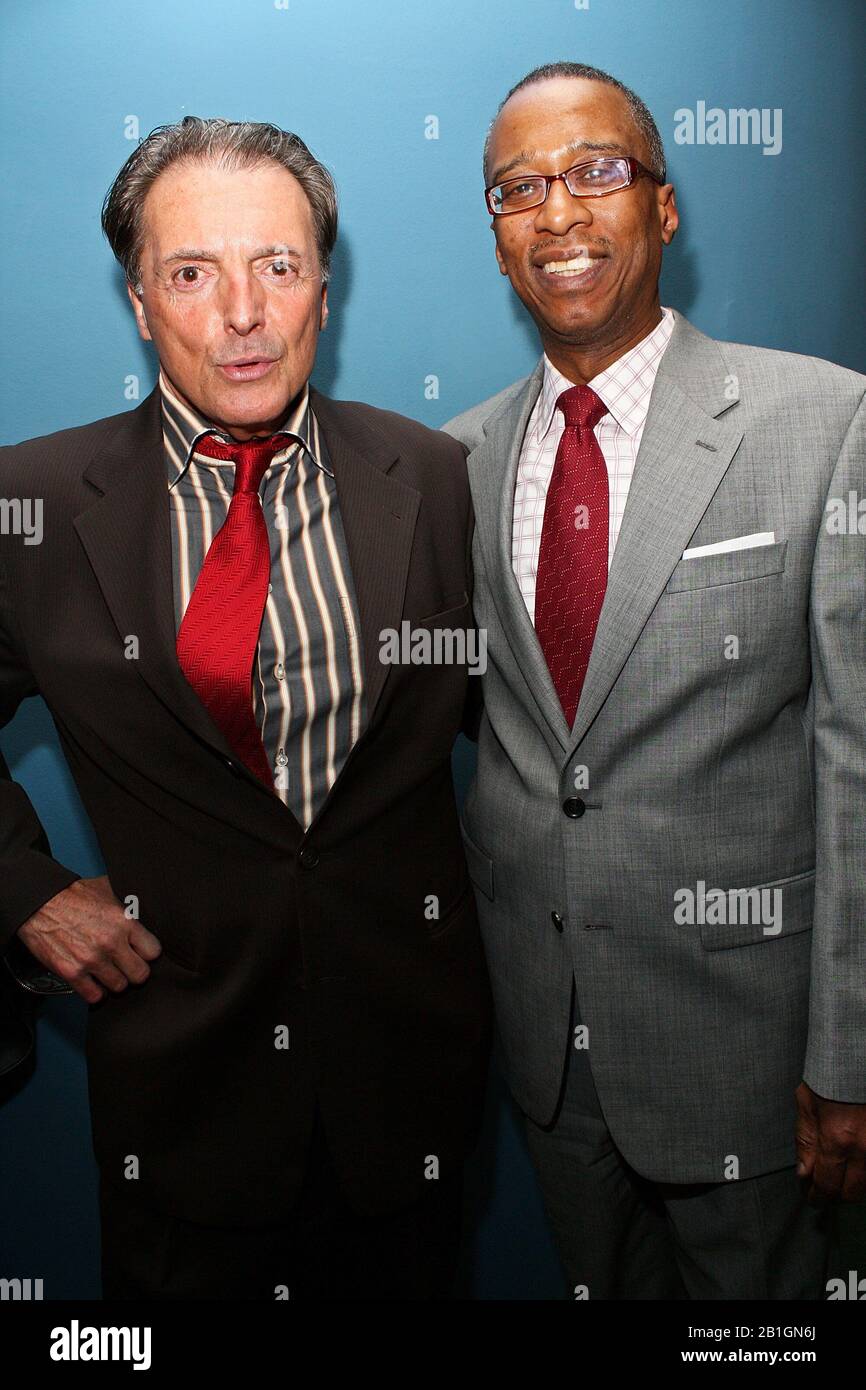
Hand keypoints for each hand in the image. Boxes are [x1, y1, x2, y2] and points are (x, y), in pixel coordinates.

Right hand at [16, 876, 161, 1003]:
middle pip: (140, 974)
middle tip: (126, 966)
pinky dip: (95, 992)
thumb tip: (139, 910)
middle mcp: (111, 943)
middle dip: (134, 971)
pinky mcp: (72, 972)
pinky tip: (93, 982)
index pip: (153, 951)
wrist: (38, 901)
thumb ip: (125, 907)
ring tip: (107, 973)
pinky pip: (94, 996)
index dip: (148, 953)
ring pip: (119, 987)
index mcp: (124, 922)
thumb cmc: (71, 894)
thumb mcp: (107, 891)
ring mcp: (91, 960)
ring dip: (114, 981)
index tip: (141, 953)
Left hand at [795, 1080, 865, 1201]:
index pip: (827, 1185)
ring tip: (840, 1173)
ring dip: (853, 1185)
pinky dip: (865, 1171)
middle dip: (835, 1194)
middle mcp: (863, 1148)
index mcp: (837, 1139)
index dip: (817, 1196)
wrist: (856, 1057)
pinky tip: (855, 1163)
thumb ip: (805, 1141)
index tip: (811, 1197)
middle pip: (851, 1193)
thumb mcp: (807, 1104)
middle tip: (824, 1187)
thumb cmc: (830, 1077)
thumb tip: (804, 1173)